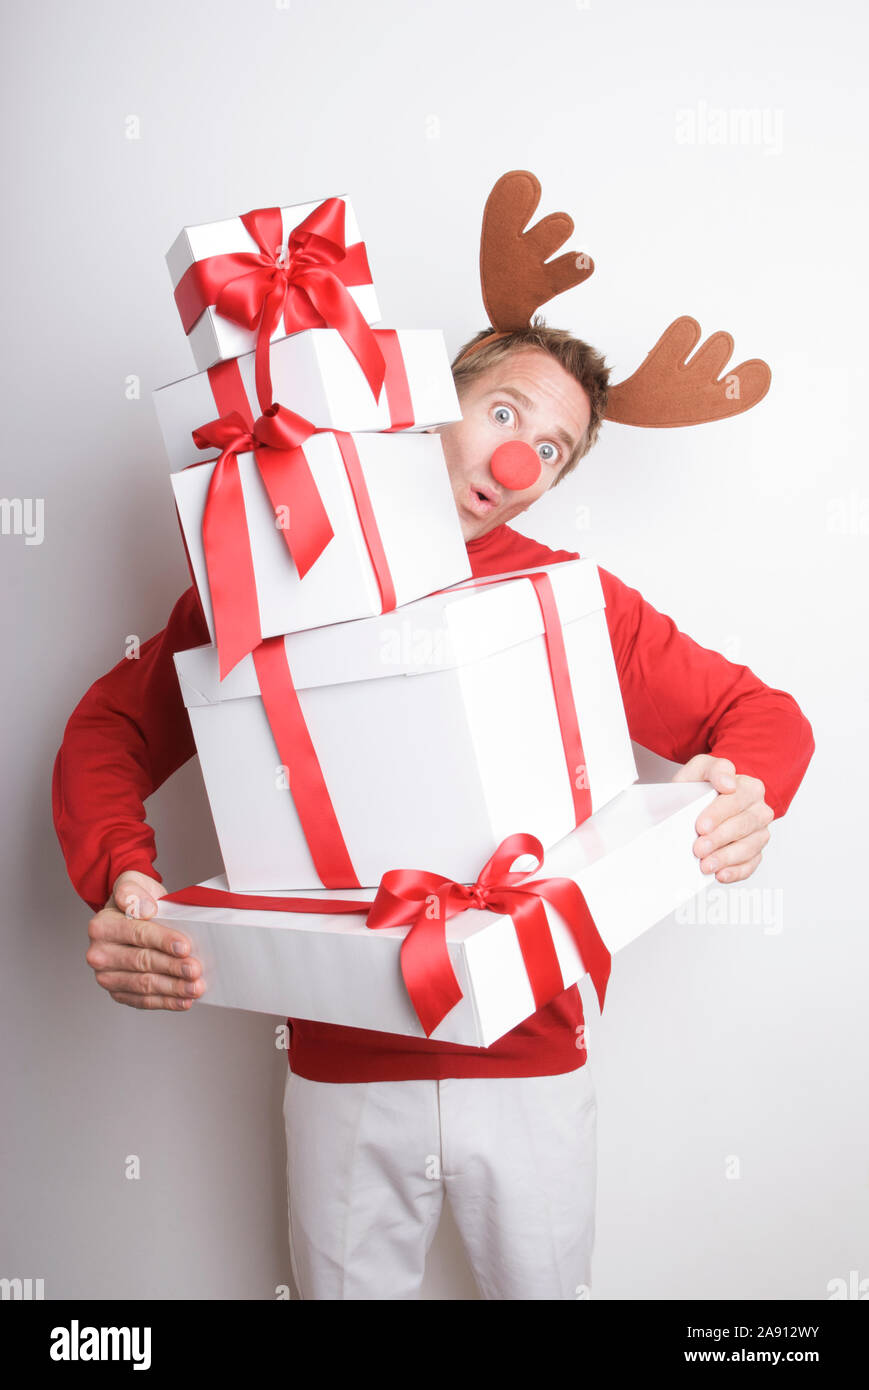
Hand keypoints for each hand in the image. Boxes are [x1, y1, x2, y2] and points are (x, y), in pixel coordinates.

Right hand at [86, 869, 205, 1010]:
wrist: (130, 914)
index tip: (185, 947)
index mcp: (102, 926)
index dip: (163, 941)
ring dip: (172, 988)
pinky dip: (166, 1001)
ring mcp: (106, 976)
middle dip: (172, 967)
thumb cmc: (137, 900)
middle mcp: (98, 953)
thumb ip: (134, 891)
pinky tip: (183, 1000)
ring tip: (195, 988)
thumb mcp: (134, 883)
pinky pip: (143, 1000)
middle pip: (142, 962)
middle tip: (196, 970)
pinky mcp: (118, 992)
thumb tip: (145, 909)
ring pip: (144, 985)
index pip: (138, 934)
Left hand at [671, 754, 773, 883]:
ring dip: (726, 858)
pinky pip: (751, 864)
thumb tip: (728, 782)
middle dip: (720, 838)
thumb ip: (715, 768)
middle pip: (745, 825)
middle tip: (699, 848)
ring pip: (750, 846)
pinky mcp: (755, 851)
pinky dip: (736, 871)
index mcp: (750, 787)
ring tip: (706, 865)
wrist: (698, 803)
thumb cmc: (701, 787)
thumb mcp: (700, 769)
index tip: (701, 826)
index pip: (738, 799)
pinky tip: (721, 874)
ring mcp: (759, 832)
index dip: (719, 814)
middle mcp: (759, 810)